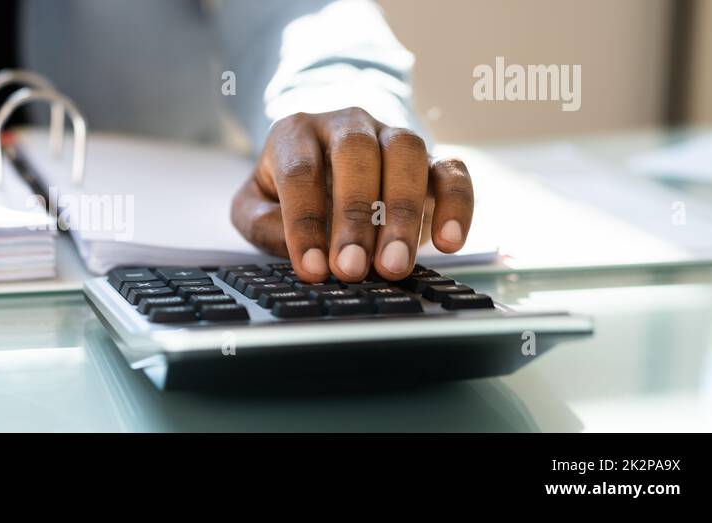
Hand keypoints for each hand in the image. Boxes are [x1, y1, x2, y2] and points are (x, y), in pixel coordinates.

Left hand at [231, 108, 473, 281]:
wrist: (326, 166)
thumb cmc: (285, 191)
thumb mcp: (255, 205)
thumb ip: (260, 222)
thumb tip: (298, 247)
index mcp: (296, 133)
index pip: (300, 171)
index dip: (305, 222)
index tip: (312, 268)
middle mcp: (347, 124)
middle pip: (356, 153)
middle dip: (355, 216)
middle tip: (352, 269)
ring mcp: (391, 136)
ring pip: (407, 153)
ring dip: (403, 212)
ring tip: (394, 266)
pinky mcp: (430, 158)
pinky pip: (452, 170)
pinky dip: (456, 204)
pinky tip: (449, 242)